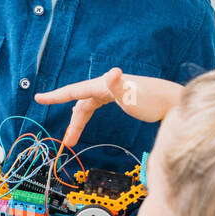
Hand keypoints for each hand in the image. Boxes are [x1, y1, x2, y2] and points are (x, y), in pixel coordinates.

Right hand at [36, 67, 182, 144]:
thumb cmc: (155, 101)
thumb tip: (111, 73)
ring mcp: (114, 90)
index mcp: (105, 85)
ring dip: (78, 122)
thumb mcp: (134, 96)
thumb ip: (119, 86)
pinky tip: (85, 120)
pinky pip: (96, 105)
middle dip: (72, 123)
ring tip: (72, 140)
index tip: (38, 98)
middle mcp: (107, 85)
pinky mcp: (121, 96)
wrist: (175, 102)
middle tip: (66, 142)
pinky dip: (88, 114)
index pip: (75, 90)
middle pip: (80, 103)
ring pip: (88, 106)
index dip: (56, 96)